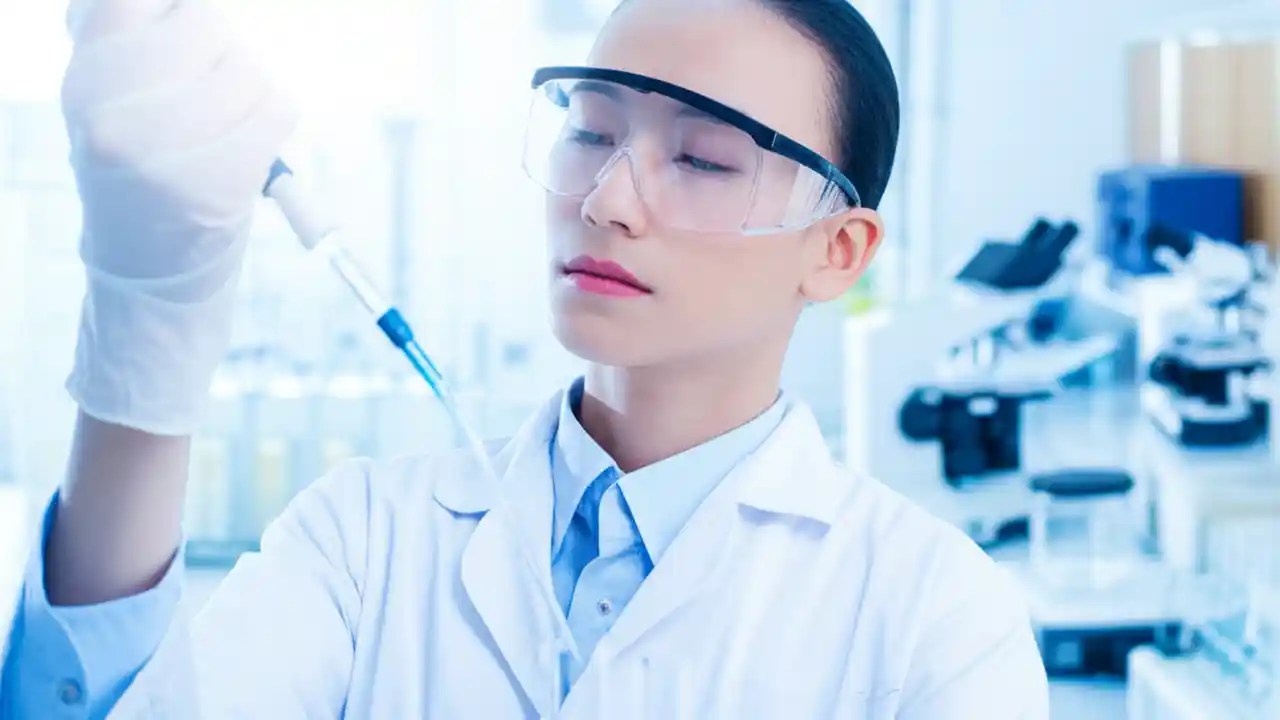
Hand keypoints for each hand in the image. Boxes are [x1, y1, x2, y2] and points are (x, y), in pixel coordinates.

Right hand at [62, 0, 295, 433]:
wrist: (151, 278)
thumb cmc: (136, 176)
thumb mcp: (105, 105)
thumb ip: (126, 43)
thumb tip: (171, 0)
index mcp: (82, 86)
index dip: (172, 11)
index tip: (181, 35)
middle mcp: (113, 119)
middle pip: (204, 25)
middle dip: (220, 51)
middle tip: (209, 88)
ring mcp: (166, 155)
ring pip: (248, 68)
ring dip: (252, 89)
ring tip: (224, 127)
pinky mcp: (219, 184)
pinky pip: (277, 107)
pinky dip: (275, 118)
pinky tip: (249, 144)